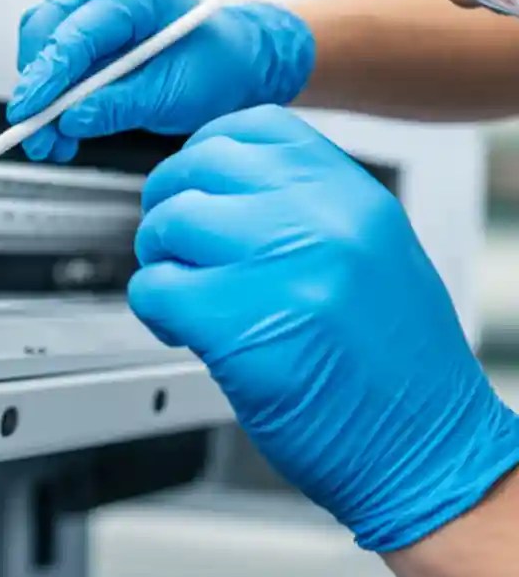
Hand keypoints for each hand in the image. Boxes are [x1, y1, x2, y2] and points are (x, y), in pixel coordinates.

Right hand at [7, 0, 315, 161]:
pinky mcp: (86, 29)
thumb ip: (120, 105)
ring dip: (41, 97)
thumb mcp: (174, 95)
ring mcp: (93, 6)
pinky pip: (54, 57)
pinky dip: (52, 96)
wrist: (237, 63)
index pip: (77, 31)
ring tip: (51, 142)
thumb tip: (71, 120)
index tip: (29, 111)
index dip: (47, 74)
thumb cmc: (218, 67)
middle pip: (46, 29)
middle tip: (36, 135)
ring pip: (41, 44)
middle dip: (36, 87)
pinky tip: (63, 128)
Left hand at [128, 104, 518, 551]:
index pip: (253, 127)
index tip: (194, 184)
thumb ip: (307, 208)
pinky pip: (153, 288)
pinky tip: (182, 330)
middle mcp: (318, 219)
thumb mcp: (372, 253)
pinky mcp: (235, 324)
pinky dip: (153, 311)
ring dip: (159, 260)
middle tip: (174, 245)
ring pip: (168, 224)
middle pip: (198, 167)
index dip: (205, 153)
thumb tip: (225, 183)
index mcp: (352, 195)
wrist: (423, 449)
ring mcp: (277, 267)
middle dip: (169, 206)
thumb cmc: (395, 367)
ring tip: (185, 295)